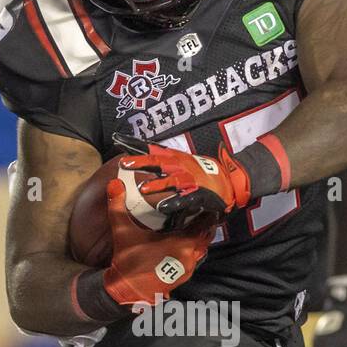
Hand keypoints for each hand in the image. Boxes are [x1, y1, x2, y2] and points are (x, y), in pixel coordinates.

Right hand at [102, 173, 216, 307]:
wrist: (126, 291)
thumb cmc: (127, 260)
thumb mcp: (122, 231)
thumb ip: (118, 206)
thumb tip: (114, 182)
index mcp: (181, 243)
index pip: (204, 225)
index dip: (206, 214)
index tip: (205, 203)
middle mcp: (190, 256)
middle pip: (205, 236)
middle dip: (203, 225)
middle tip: (197, 212)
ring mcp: (188, 269)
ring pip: (201, 249)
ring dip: (198, 239)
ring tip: (191, 226)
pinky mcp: (183, 278)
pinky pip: (194, 260)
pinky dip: (192, 251)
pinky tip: (182, 245)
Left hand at [118, 139, 251, 225]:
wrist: (228, 180)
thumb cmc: (200, 172)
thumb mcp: (179, 161)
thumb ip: (160, 159)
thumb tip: (138, 154)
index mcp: (174, 157)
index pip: (151, 149)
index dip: (134, 144)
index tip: (117, 139)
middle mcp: (180, 166)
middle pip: (158, 162)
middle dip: (141, 162)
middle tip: (124, 163)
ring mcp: (189, 180)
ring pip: (171, 181)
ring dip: (157, 185)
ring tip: (143, 189)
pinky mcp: (198, 195)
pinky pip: (184, 200)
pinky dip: (173, 203)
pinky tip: (162, 208)